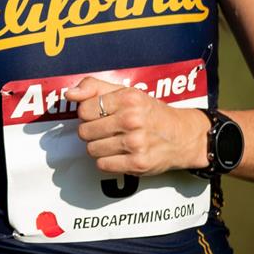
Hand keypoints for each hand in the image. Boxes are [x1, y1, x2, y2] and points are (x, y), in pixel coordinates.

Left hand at [66, 77, 207, 176]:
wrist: (184, 136)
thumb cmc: (150, 113)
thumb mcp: (126, 93)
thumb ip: (94, 87)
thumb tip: (69, 94)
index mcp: (128, 99)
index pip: (83, 110)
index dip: (88, 114)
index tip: (101, 115)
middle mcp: (132, 120)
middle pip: (84, 132)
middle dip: (92, 132)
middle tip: (108, 130)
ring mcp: (136, 143)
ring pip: (91, 150)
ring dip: (99, 148)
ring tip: (115, 142)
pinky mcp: (138, 163)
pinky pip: (102, 165)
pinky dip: (108, 161)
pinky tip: (120, 154)